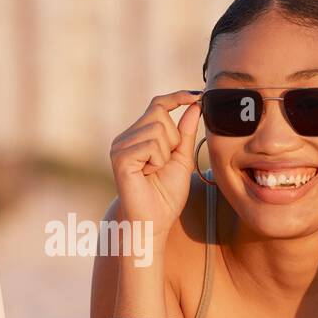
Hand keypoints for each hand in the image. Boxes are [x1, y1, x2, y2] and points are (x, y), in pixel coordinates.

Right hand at [109, 91, 200, 240]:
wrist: (153, 221)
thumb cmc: (166, 195)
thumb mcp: (182, 159)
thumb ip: (186, 133)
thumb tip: (194, 106)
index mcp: (139, 136)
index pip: (157, 105)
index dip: (177, 97)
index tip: (197, 95)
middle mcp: (126, 137)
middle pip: (159, 114)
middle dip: (173, 138)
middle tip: (164, 163)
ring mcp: (120, 145)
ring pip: (157, 128)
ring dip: (165, 152)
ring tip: (155, 171)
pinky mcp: (120, 156)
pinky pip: (151, 144)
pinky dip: (158, 160)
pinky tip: (148, 174)